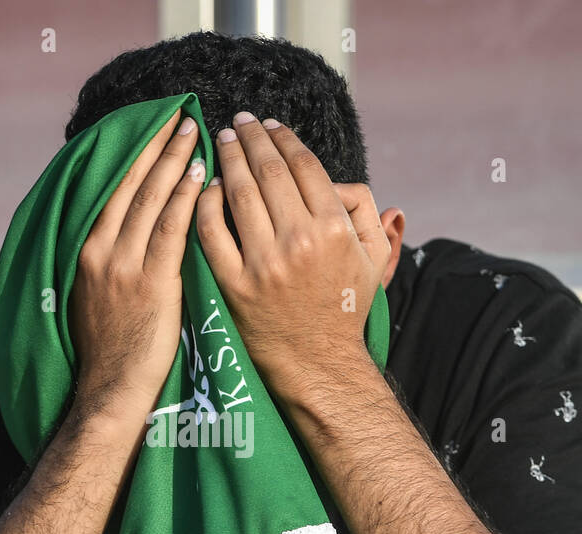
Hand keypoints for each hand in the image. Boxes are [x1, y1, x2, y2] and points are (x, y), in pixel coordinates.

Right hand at [69, 109, 206, 427]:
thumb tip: (137, 231)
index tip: (155, 129)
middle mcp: (100, 250)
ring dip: (175, 162)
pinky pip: (171, 231)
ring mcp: (124, 266)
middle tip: (180, 116)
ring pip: (151, 200)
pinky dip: (186, 200)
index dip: (136, 156)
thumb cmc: (113, 349)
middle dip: (157, 148)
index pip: (113, 190)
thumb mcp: (100, 294)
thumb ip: (116, 259)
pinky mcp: (150, 284)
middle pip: (131, 185)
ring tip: (195, 133)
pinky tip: (202, 177)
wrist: (110, 391)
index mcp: (86, 250)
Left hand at [196, 112, 390, 398]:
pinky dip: (206, 204)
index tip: (269, 124)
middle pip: (268, 170)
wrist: (317, 364)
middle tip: (238, 121)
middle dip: (250, 137)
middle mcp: (299, 240)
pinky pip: (212, 232)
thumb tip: (369, 194)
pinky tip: (205, 187)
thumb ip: (376, 221)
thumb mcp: (375, 264)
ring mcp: (264, 263)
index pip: (304, 165)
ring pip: (239, 193)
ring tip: (222, 141)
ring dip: (228, 159)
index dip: (283, 137)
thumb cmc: (345, 310)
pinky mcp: (235, 284)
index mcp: (334, 228)